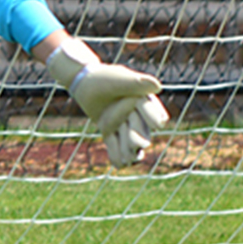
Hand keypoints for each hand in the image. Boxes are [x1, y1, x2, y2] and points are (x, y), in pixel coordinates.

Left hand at [44, 38, 169, 166]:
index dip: (153, 117)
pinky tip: (119, 165)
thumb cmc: (103, 78)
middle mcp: (135, 114)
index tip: (158, 124)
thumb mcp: (119, 80)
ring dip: (129, 151)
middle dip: (139, 138)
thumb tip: (157, 86)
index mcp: (143, 99)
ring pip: (128, 141)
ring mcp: (123, 123)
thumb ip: (136, 83)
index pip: (151, 111)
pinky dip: (116, 155)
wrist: (84, 82)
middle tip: (138, 145)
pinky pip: (114, 144)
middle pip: (141, 131)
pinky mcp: (110, 130)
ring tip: (128, 161)